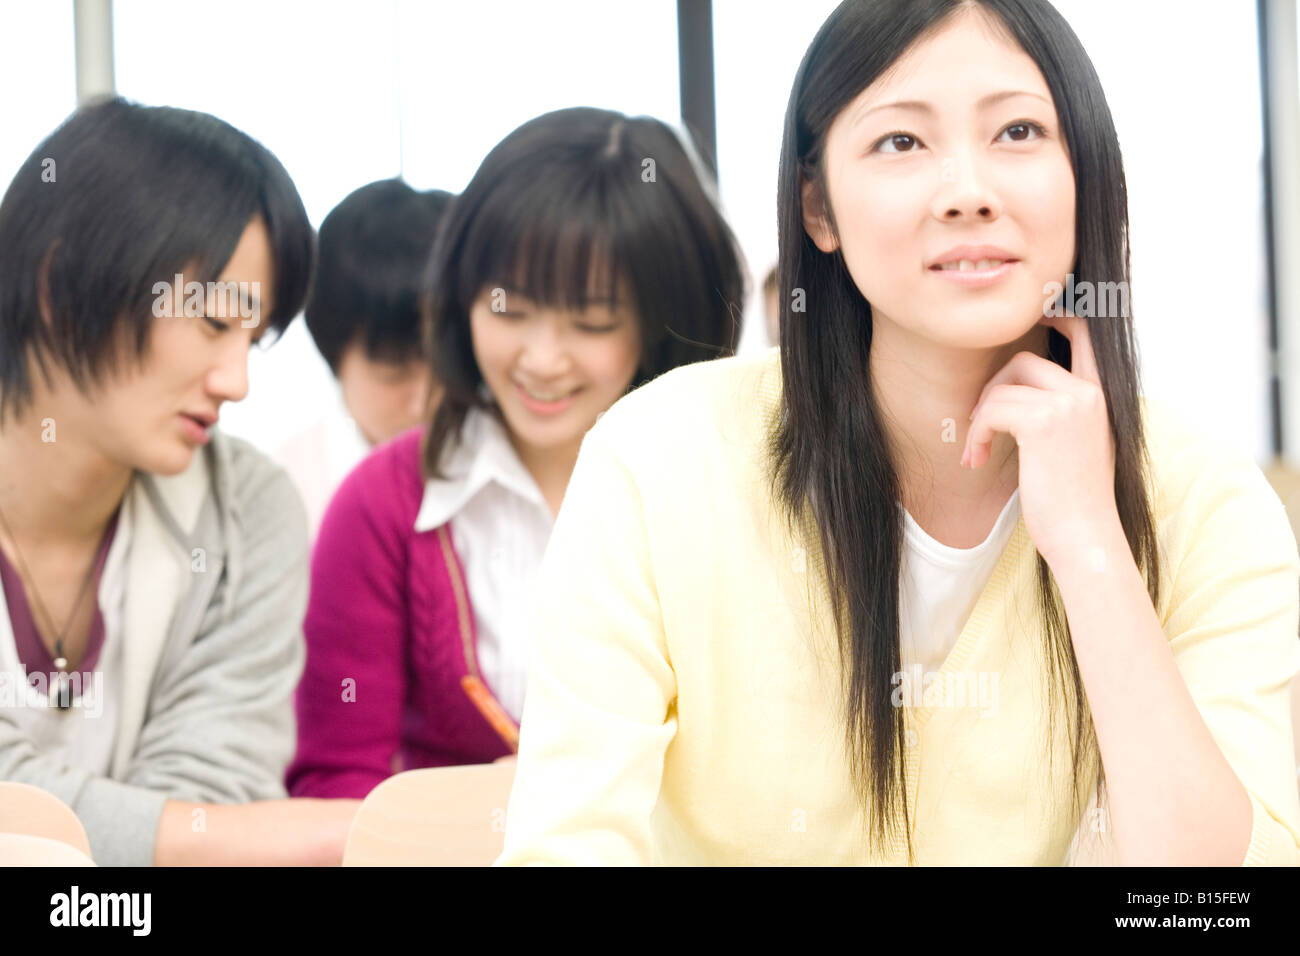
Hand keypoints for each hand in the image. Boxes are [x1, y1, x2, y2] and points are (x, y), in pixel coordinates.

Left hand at [962, 312, 1120, 569]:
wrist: (1086, 536)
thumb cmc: (1076, 502)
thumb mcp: (1080, 447)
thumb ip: (1063, 414)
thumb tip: (1023, 399)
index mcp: (1101, 396)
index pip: (1086, 333)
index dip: (1060, 314)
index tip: (1039, 316)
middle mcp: (1090, 392)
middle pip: (1024, 359)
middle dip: (993, 390)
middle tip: (981, 426)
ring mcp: (1069, 404)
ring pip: (1003, 384)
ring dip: (980, 418)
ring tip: (978, 451)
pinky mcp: (1043, 421)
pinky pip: (992, 408)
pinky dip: (976, 433)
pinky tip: (977, 459)